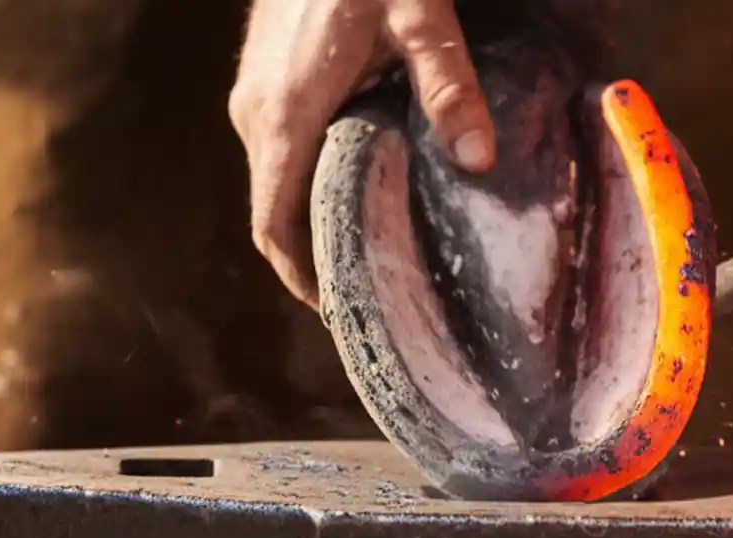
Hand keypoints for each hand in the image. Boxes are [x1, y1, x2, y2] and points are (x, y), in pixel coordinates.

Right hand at [229, 0, 495, 307]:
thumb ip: (448, 84)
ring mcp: (255, 94)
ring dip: (312, 219)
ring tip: (367, 247)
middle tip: (370, 287)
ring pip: (276, 180)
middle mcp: (257, 114)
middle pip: (273, 211)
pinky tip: (357, 185)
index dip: (299, 279)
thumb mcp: (419, 17)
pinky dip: (309, 182)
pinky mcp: (266, 77)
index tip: (337, 314)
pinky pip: (280, 150)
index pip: (273, 225)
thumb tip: (477, 157)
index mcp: (285, 115)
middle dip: (315, 256)